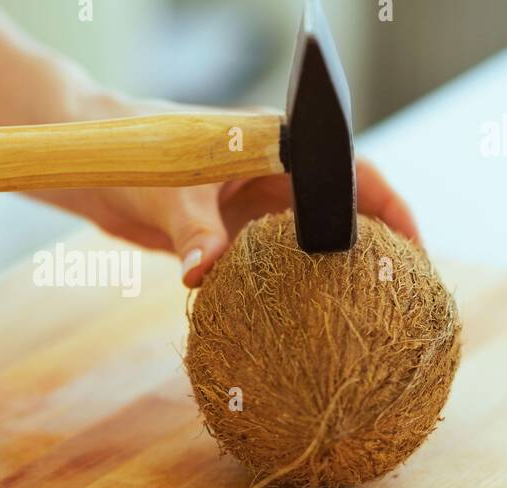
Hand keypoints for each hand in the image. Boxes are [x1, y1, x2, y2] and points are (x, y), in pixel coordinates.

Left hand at [46, 157, 419, 287]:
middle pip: (341, 210)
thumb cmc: (133, 159)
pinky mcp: (232, 235)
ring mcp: (255, 206)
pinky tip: (303, 323)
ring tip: (365, 318)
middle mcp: (275, 175)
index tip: (413, 247)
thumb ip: (192, 228)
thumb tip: (205, 269)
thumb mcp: (168, 193)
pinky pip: (274, 263)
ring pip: (309, 241)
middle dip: (373, 248)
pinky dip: (290, 288)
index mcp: (276, 144)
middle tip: (402, 295)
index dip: (388, 207)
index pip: (350, 169)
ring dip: (333, 273)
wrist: (93, 170)